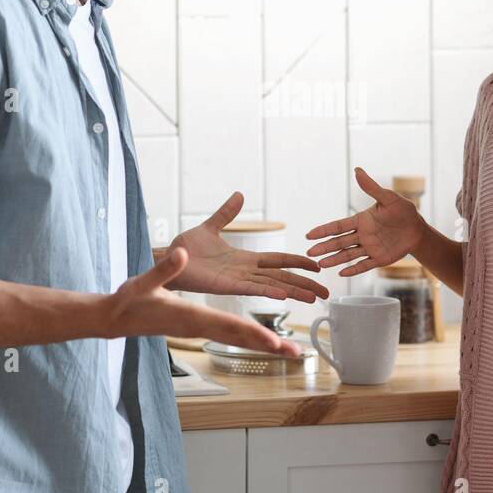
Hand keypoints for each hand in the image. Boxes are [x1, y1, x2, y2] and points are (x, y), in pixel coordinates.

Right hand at [109, 248, 303, 356]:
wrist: (116, 320)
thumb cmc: (128, 300)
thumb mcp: (144, 281)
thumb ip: (165, 268)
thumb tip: (183, 254)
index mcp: (190, 317)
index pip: (227, 326)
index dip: (252, 333)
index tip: (273, 341)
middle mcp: (200, 327)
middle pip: (240, 338)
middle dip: (269, 346)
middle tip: (296, 353)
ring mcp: (200, 330)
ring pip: (239, 339)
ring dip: (265, 345)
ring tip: (292, 351)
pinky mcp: (199, 328)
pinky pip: (231, 335)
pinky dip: (250, 338)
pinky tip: (265, 341)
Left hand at [159, 191, 329, 301]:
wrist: (167, 258)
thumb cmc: (186, 248)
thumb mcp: (211, 227)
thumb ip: (227, 213)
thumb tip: (240, 195)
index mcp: (245, 258)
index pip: (278, 260)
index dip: (297, 262)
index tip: (316, 266)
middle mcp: (245, 271)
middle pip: (282, 276)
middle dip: (304, 284)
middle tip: (325, 293)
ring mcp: (238, 280)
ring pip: (273, 286)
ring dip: (294, 291)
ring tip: (314, 297)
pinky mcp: (226, 286)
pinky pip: (252, 289)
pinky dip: (269, 292)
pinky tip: (284, 295)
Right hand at [304, 167, 424, 276]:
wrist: (418, 229)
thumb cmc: (403, 210)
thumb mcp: (389, 198)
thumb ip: (371, 188)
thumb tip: (357, 169)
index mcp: (361, 220)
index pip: (338, 226)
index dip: (324, 230)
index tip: (309, 235)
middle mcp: (362, 235)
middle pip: (339, 242)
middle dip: (324, 247)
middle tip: (309, 253)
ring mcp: (369, 248)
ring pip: (348, 255)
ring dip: (334, 259)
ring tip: (320, 264)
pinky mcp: (379, 259)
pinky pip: (364, 265)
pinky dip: (353, 270)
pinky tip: (341, 273)